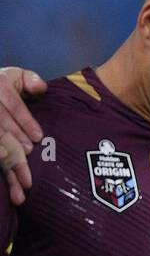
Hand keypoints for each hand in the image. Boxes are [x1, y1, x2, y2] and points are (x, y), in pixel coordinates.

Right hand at [0, 67, 48, 206]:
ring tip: (19, 178)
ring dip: (6, 159)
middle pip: (0, 124)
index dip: (23, 120)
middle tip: (29, 155)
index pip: (12, 104)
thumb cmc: (5, 85)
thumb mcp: (16, 77)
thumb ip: (29, 80)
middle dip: (14, 141)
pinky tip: (3, 170)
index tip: (37, 137)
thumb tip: (41, 88)